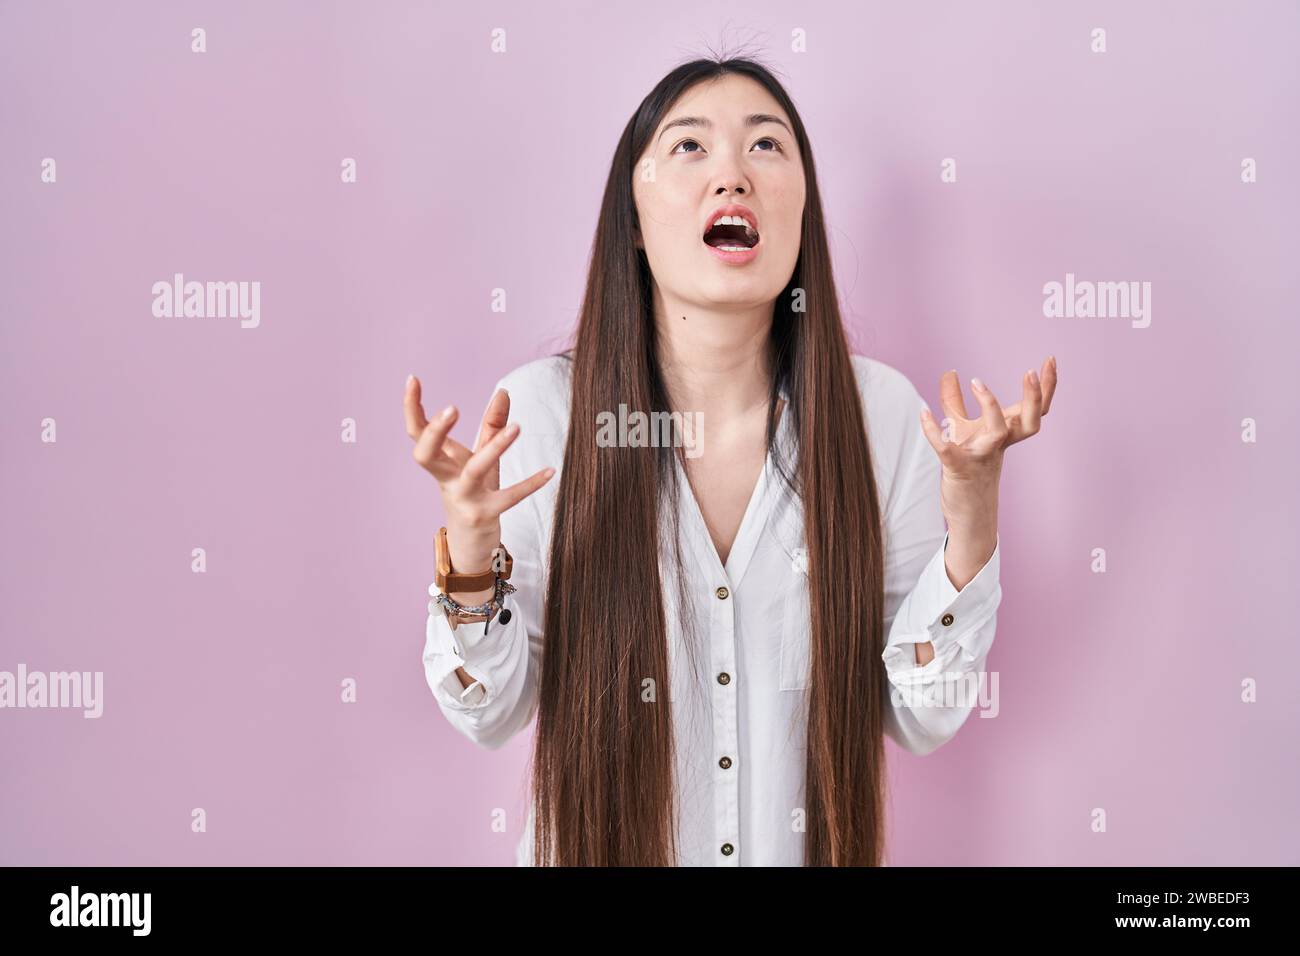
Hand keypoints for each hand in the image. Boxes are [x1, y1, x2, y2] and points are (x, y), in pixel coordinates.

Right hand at [404, 376, 554, 599]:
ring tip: (517, 428)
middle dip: (435, 431)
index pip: (417, 432)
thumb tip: (504, 391)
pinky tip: (550, 471)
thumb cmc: (473, 492)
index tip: (413, 378)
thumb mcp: (480, 457)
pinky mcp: (486, 514)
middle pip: (426, 454)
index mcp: (440, 463)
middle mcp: (446, 479)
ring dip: (495, 448)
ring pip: (474, 470)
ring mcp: (465, 498)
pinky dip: (530, 484)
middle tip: (451, 409)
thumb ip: (492, 425)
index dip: (411, 406)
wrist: (471, 543)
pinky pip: (509, 497)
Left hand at [918, 356, 1057, 584]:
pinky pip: (947, 450)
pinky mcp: (958, 469)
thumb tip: (949, 372)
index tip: (1051, 359)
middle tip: (1031, 372)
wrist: (968, 510)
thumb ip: (955, 400)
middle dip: (1035, 397)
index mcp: (1007, 432)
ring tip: (977, 381)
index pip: (1035, 409)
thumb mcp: (962, 428)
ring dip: (990, 406)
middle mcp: (1000, 443)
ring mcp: (981, 456)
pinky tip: (923, 413)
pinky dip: (934, 432)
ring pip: (996, 433)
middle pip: (1030, 421)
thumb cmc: (969, 465)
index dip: (1047, 386)